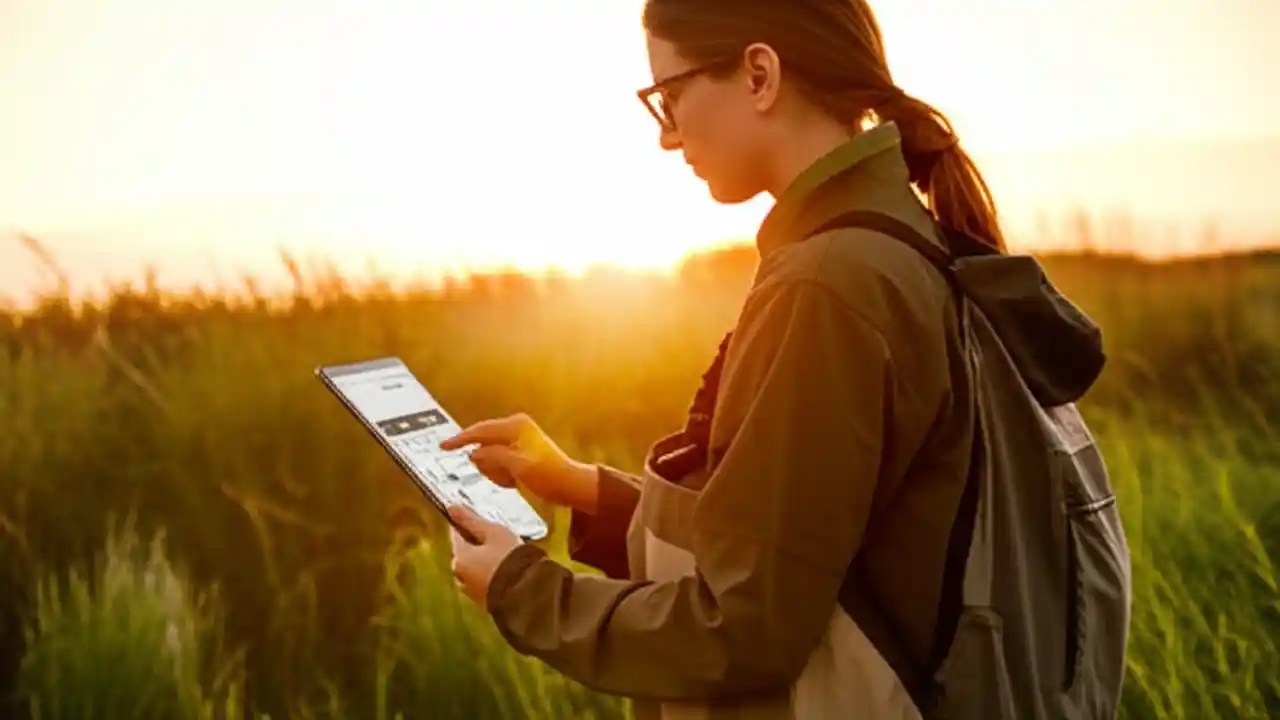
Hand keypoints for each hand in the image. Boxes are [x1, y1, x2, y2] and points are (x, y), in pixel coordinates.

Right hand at [439, 412, 597, 513]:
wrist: (569, 485)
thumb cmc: (548, 474)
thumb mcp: (517, 465)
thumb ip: (492, 456)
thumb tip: (475, 453)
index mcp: (515, 426)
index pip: (479, 431)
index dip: (460, 440)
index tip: (443, 447)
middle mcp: (514, 428)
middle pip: (483, 446)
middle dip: (488, 465)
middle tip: (507, 477)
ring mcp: (516, 440)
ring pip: (488, 457)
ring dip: (495, 472)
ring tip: (513, 479)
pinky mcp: (517, 452)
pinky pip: (497, 463)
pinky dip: (501, 474)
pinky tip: (514, 480)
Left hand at [448, 504, 523, 607]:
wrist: (528, 594)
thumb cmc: (510, 558)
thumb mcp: (493, 533)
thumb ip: (471, 520)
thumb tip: (451, 507)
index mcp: (459, 558)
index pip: (456, 535)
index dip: (466, 524)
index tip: (478, 518)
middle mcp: (460, 577)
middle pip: (465, 553)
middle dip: (477, 545)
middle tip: (497, 537)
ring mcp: (472, 592)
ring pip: (474, 569)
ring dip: (485, 561)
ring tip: (506, 554)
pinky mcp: (485, 602)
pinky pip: (485, 582)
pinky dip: (492, 574)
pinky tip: (508, 570)